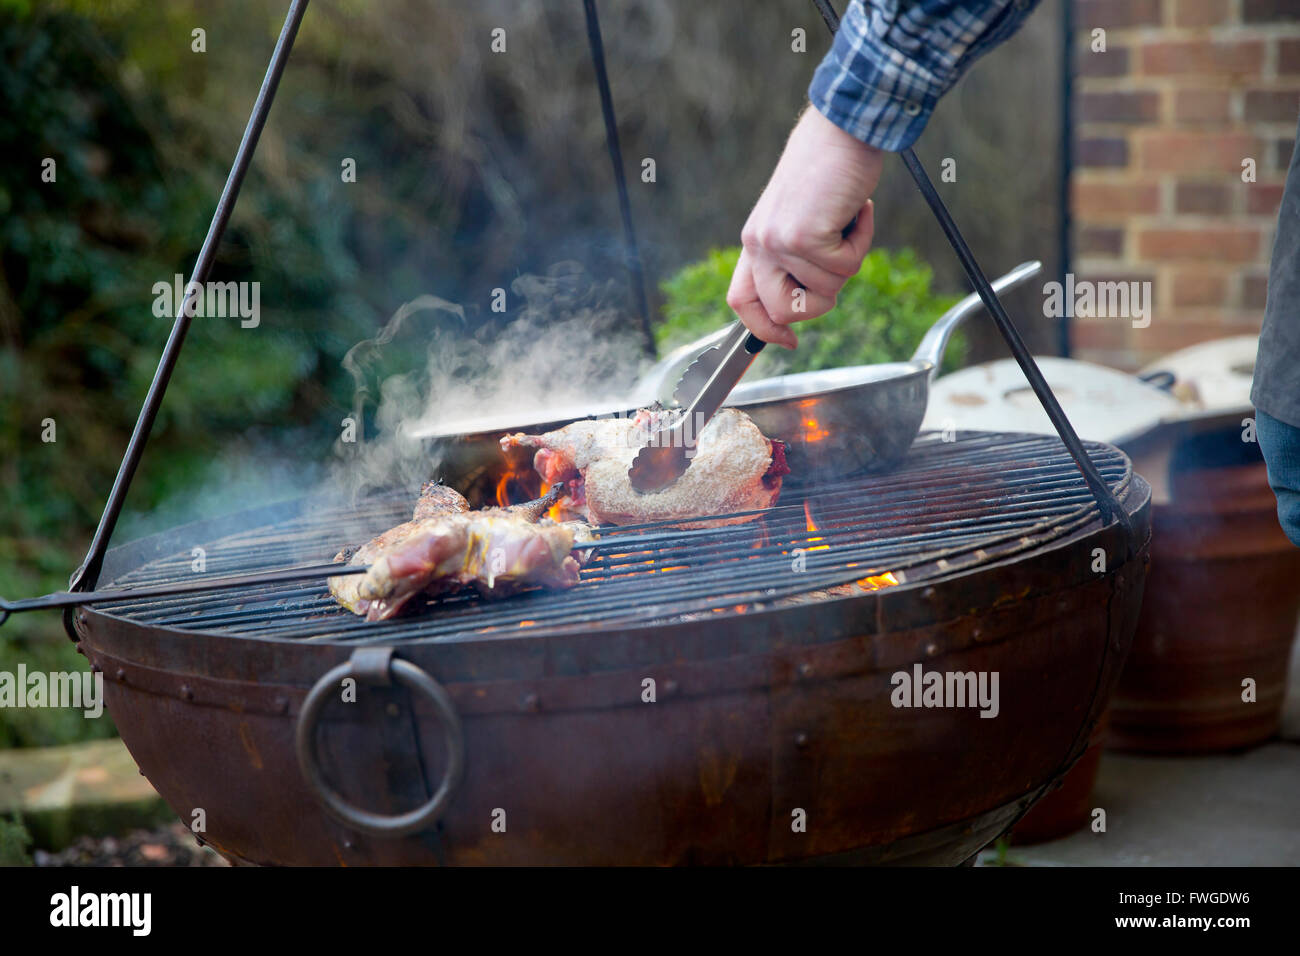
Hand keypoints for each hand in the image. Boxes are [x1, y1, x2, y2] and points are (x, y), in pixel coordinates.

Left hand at [727, 106, 882, 348]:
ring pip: (826, 291)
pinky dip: (862, 240)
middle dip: (820, 300)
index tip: (787, 341)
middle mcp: (759, 243)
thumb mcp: (800, 217)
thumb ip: (793, 256)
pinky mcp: (805, 238)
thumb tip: (801, 302)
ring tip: (846, 217)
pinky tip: (856, 210)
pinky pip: (846, 268)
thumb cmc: (829, 169)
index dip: (762, 330)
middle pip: (785, 311)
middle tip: (839, 258)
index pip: (741, 301)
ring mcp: (779, 242)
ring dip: (850, 257)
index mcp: (754, 240)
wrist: (843, 127)